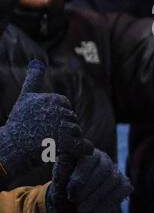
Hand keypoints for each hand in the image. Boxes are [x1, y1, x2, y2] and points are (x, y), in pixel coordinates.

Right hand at [0, 61, 80, 179]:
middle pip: (72, 119)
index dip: (57, 115)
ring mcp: (60, 126)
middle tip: (44, 134)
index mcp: (49, 99)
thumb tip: (37, 61)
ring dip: (68, 139)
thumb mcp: (26, 97)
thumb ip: (33, 79)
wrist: (10, 148)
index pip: (66, 106)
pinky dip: (84, 149)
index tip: (43, 121)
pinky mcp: (64, 142)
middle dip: (63, 127)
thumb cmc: (19, 123)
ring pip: (77, 132)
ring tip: (49, 143)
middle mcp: (55, 110)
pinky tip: (78, 150)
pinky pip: (84, 146)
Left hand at [44, 145, 129, 212]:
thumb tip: (64, 164)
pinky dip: (107, 205)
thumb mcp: (57, 183)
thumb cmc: (63, 191)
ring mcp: (116, 171)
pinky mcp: (125, 185)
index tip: (70, 192)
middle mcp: (103, 158)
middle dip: (89, 188)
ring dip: (96, 198)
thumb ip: (61, 173)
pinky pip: (122, 192)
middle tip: (74, 202)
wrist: (72, 208)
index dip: (81, 176)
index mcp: (85, 152)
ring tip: (81, 210)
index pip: (89, 159)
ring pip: (114, 180)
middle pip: (104, 169)